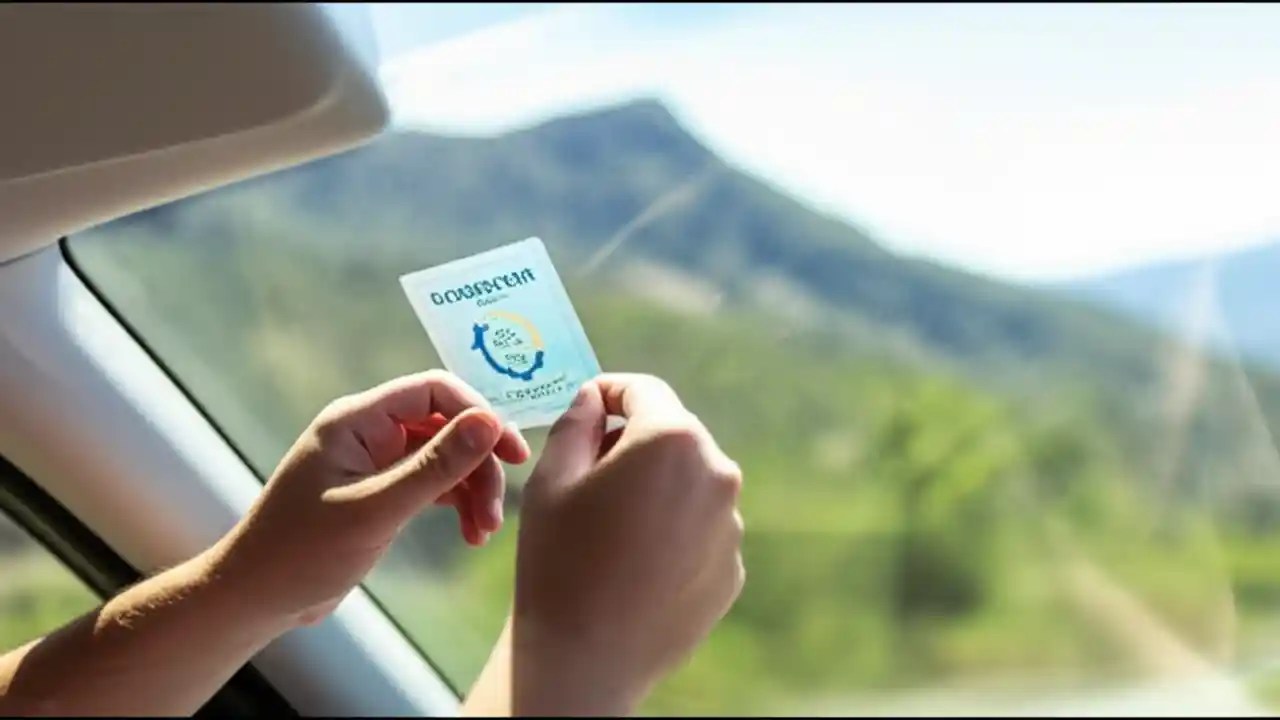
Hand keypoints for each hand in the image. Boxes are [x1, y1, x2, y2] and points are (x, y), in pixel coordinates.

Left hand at [205, 370, 530, 626]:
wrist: (256, 599)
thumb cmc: (301, 553)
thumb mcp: (375, 510)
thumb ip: (434, 466)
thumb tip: (489, 423)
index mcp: (356, 421)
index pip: (432, 389)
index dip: (476, 413)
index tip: (508, 453)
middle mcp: (368, 432)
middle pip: (446, 425)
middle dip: (478, 462)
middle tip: (499, 507)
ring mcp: (376, 461)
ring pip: (445, 457)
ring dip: (472, 488)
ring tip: (483, 532)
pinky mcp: (381, 491)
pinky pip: (433, 482)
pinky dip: (456, 503)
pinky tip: (470, 533)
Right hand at [510, 373, 744, 715]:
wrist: (585, 658)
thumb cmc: (558, 560)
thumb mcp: (551, 478)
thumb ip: (576, 422)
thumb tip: (595, 399)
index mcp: (672, 440)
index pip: (642, 390)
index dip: (609, 391)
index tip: (588, 406)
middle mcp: (717, 474)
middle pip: (672, 435)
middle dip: (634, 441)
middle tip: (588, 469)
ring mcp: (729, 524)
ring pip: (689, 484)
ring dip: (657, 488)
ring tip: (609, 526)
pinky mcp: (732, 567)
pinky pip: (701, 529)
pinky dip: (673, 531)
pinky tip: (633, 562)